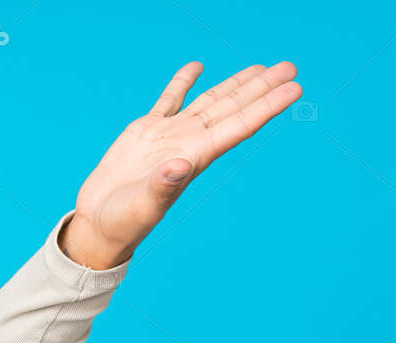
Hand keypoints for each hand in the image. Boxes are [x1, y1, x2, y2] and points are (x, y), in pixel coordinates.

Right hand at [60, 61, 302, 268]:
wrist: (101, 223)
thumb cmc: (125, 221)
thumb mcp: (144, 206)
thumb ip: (163, 186)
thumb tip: (179, 165)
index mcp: (196, 157)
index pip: (241, 125)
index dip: (268, 106)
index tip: (294, 89)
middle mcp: (190, 142)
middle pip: (234, 108)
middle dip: (262, 88)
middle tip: (290, 67)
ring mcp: (170, 134)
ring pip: (210, 100)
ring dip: (235, 84)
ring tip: (261, 68)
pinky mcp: (147, 130)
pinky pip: (171, 98)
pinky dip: (184, 81)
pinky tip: (199, 67)